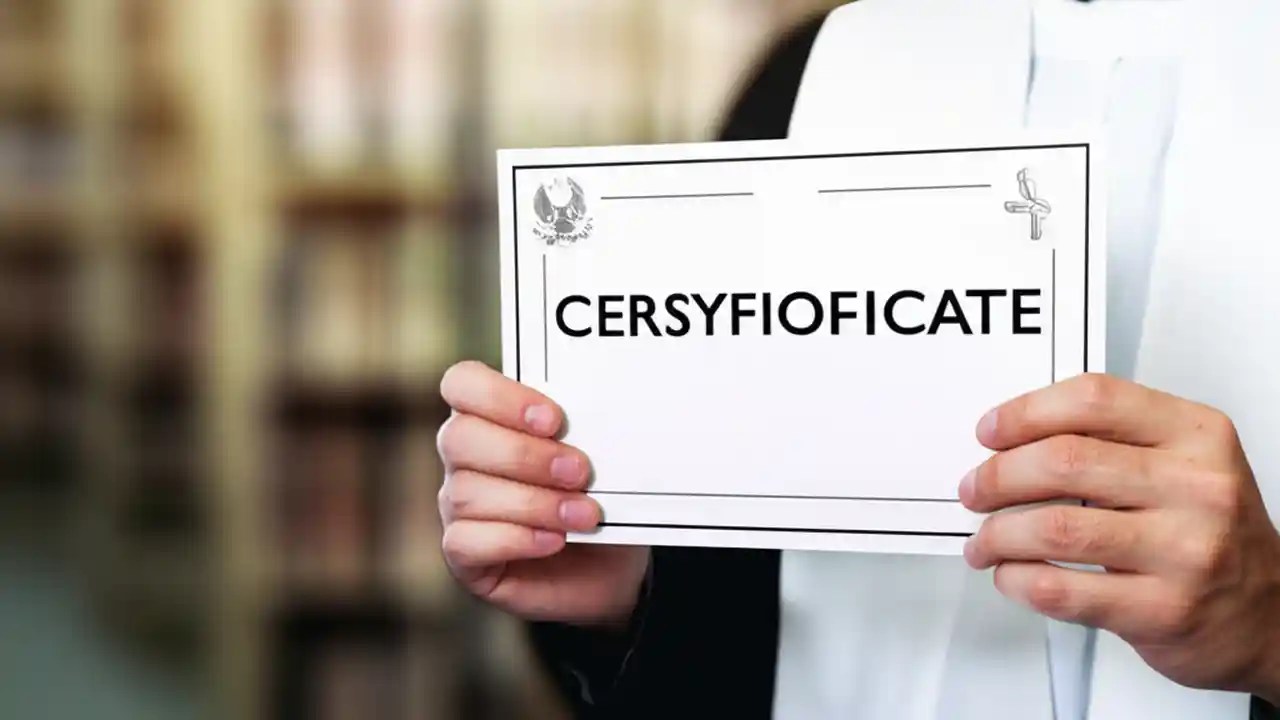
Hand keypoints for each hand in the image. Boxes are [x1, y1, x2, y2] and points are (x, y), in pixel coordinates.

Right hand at [437, 361, 649, 628]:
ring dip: (533, 502)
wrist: (606, 563)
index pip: (462, 384)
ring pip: (467, 493)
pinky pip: (466, 541)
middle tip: (579, 471)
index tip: (554, 419)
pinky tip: (555, 540)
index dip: (499, 397)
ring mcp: (456, 506)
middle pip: (459, 438)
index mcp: (489, 416)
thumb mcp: (600, 458)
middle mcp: (463, 457)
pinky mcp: (462, 554)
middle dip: (523, 454)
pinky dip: (517, 538)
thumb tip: (597, 419)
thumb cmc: (596, 496)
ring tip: (584, 514)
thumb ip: (584, 432)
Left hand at [959, 374, 1279, 702]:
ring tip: (985, 541)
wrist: (1271, 614)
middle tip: (976, 490)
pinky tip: (1011, 575)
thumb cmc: (1212, 533)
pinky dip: (1017, 580)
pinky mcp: (1161, 610)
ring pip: (1053, 528)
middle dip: (998, 476)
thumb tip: (1012, 440)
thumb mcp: (1185, 463)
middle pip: (1063, 461)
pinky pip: (1060, 589)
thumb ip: (1113, 440)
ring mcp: (1183, 552)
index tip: (990, 431)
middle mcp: (1196, 488)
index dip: (1025, 412)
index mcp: (1197, 436)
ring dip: (998, 535)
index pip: (1094, 400)